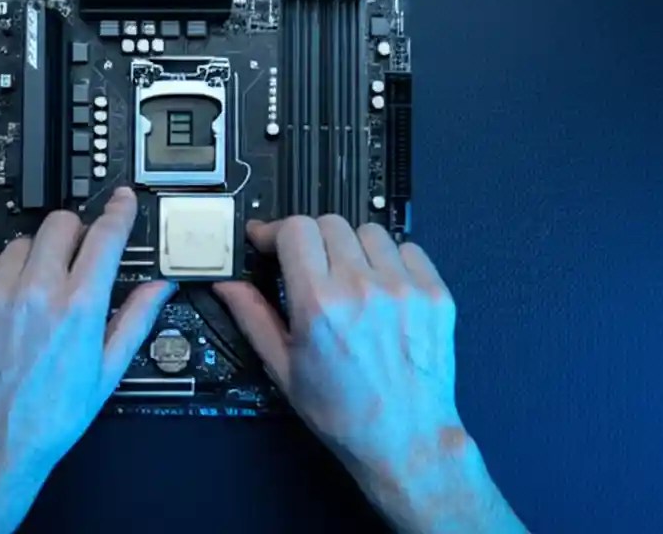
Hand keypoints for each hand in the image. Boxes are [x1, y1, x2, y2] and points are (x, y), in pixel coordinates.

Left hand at [0, 188, 173, 533]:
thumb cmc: (47, 417)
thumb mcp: (105, 373)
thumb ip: (135, 320)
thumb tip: (158, 290)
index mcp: (78, 309)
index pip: (105, 237)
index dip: (118, 211)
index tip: (121, 200)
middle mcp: (35, 293)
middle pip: (61, 224)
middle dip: (75, 235)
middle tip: (75, 259)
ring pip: (22, 242)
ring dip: (35, 257)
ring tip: (36, 293)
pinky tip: (6, 300)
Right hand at [213, 216, 524, 533]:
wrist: (405, 438)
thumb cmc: (342, 410)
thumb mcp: (283, 368)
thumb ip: (253, 317)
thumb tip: (227, 284)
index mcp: (319, 304)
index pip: (295, 229)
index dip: (276, 231)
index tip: (269, 240)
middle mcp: (362, 288)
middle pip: (329, 223)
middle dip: (311, 239)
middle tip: (309, 266)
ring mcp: (403, 288)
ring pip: (369, 231)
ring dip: (353, 247)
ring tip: (350, 279)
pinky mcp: (435, 293)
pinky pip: (408, 249)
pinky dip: (391, 261)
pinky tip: (383, 289)